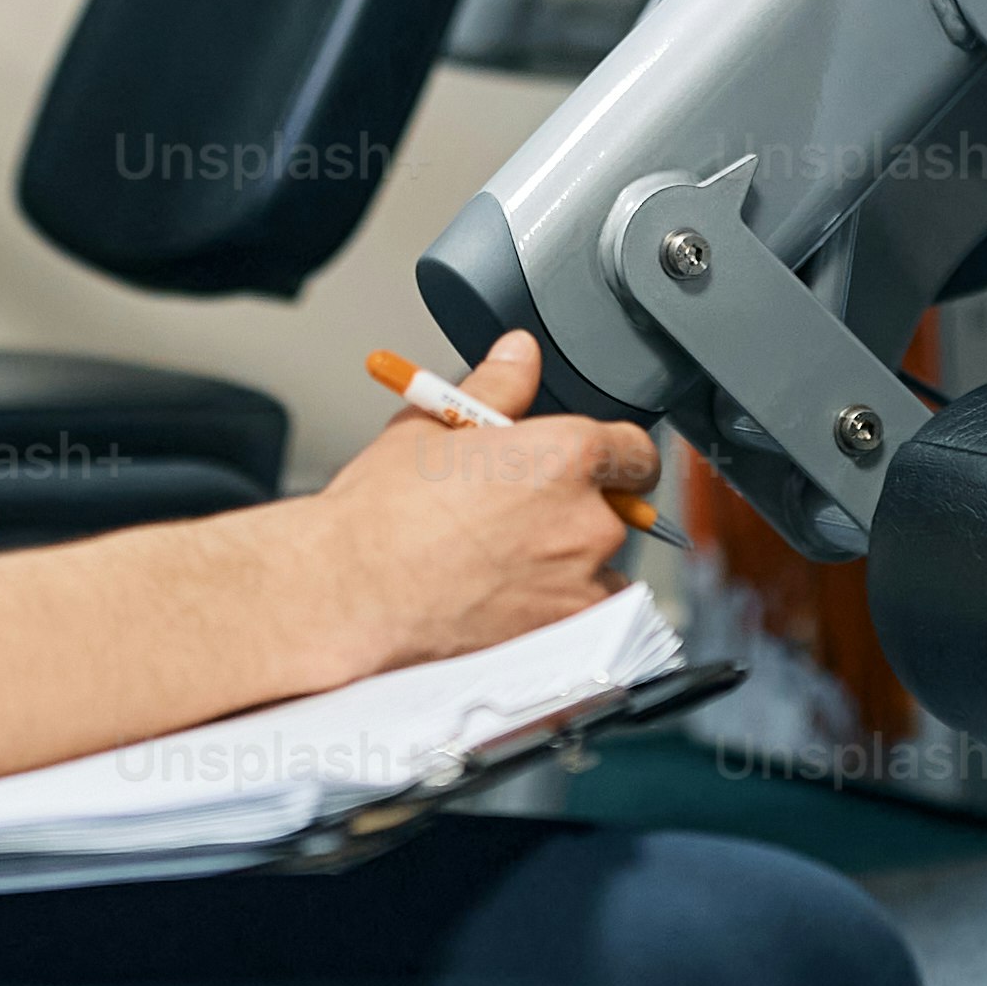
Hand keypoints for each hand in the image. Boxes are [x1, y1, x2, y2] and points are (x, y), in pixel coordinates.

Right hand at [294, 332, 654, 673]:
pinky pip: (588, 614)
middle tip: (522, 515)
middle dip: (580, 509)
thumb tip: (520, 353)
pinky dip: (563, 608)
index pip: (634, 450)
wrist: (353, 591)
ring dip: (574, 561)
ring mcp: (580, 581)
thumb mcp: (436, 427)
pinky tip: (513, 598)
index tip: (593, 466)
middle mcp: (587, 517)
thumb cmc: (384, 513)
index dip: (613, 456)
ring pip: (603, 565)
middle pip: (618, 508)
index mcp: (566, 454)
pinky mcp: (564, 632)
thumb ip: (496, 387)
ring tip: (509, 562)